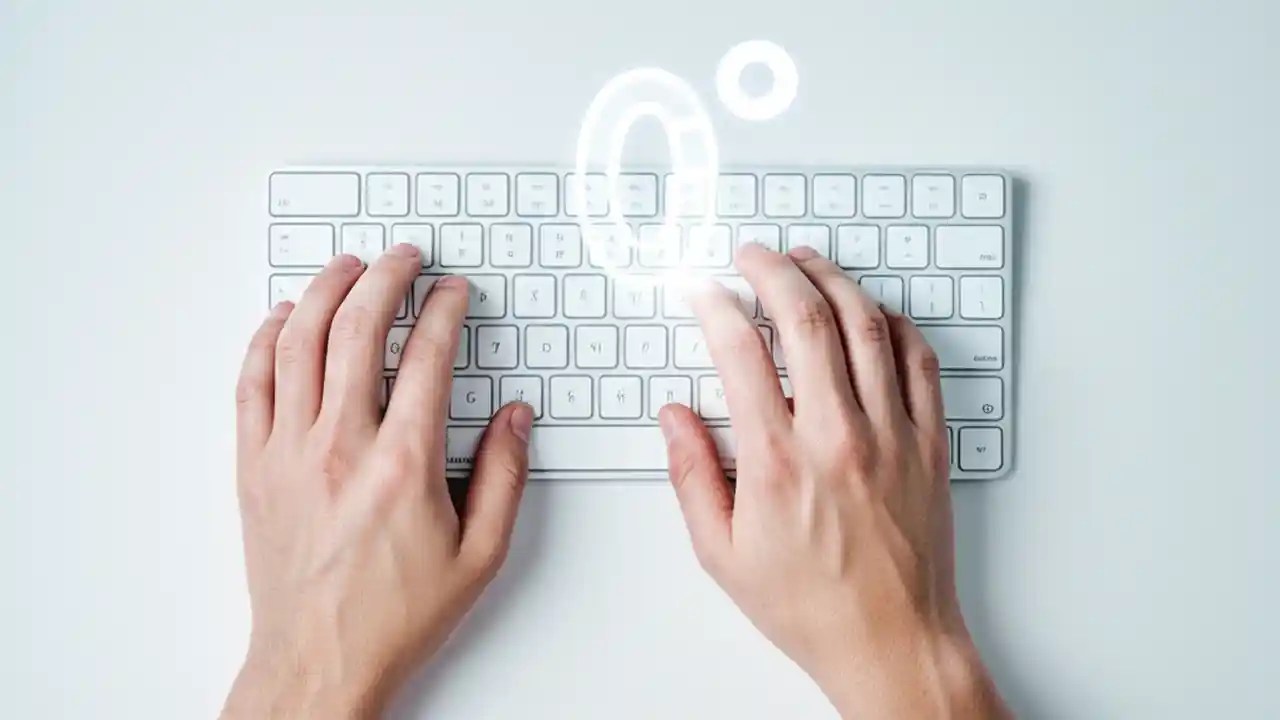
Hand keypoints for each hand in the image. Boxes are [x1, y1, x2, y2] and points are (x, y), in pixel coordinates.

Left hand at [223, 248, 533, 719]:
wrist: (318, 661)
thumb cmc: (394, 616)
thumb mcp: (479, 555)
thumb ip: (504, 478)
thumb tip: (516, 419)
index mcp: (403, 463)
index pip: (426, 356)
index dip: (445, 310)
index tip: (454, 292)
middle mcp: (342, 446)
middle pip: (358, 329)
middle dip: (386, 278)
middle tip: (404, 258)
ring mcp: (289, 451)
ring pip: (300, 342)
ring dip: (326, 292)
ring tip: (348, 267)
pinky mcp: (254, 465)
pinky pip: (251, 382)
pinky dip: (266, 339)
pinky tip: (284, 318)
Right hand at [659, 244, 1008, 718]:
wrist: (891, 643)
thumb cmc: (810, 606)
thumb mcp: (722, 552)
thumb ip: (692, 476)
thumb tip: (675, 418)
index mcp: (776, 462)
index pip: (739, 352)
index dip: (715, 304)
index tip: (704, 289)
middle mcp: (835, 436)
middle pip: (805, 319)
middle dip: (773, 271)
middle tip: (754, 255)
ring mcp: (890, 436)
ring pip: (865, 327)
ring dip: (833, 281)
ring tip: (808, 263)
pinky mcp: (929, 445)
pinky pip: (920, 363)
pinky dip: (896, 325)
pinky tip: (875, 313)